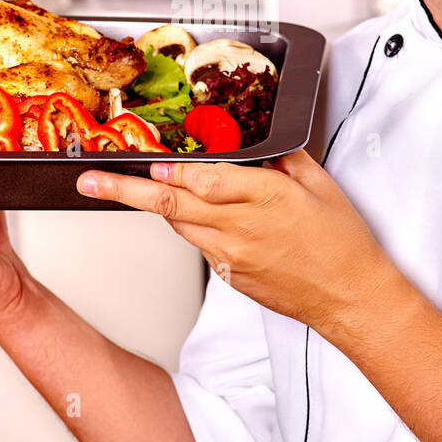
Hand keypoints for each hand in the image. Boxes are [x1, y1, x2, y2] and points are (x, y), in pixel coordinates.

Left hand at [75, 150, 394, 333]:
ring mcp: (232, 257)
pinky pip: (200, 246)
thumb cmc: (343, 243)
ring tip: (122, 189)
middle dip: (125, 191)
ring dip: (156, 206)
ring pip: (179, 225)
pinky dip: (192, 227)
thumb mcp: (321, 185)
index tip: (148, 160)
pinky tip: (196, 216)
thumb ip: (285, 158)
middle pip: (171, 205)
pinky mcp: (231, 277)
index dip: (170, 170)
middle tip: (90, 181)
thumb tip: (261, 142)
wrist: (351, 299)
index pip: (203, 179)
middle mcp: (240, 228)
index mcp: (264, 198)